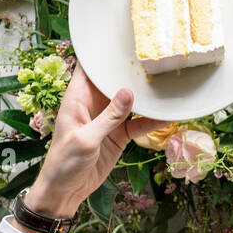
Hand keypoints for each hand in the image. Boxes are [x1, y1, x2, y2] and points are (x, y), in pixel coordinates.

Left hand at [24, 68, 164, 218]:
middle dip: (130, 71)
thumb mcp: (86, 139)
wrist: (65, 192)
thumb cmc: (64, 163)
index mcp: (77, 99)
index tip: (121, 40)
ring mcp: (107, 119)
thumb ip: (108, 117)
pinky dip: (151, 121)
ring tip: (167, 83)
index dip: (101, 53)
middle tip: (154, 56)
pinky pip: (137, 124)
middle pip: (113, 81)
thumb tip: (129, 93)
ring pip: (129, 102)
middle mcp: (93, 104)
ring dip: (145, 96)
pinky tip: (168, 115)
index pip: (88, 68)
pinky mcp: (118, 135)